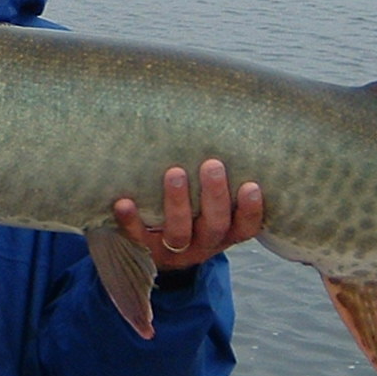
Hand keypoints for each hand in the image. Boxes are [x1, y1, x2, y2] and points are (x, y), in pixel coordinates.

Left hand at [112, 160, 262, 271]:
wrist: (153, 248)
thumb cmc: (191, 210)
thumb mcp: (209, 202)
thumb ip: (220, 177)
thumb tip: (221, 125)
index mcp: (225, 232)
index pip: (246, 226)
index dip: (251, 209)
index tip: (252, 185)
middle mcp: (203, 243)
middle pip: (215, 226)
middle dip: (215, 196)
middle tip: (212, 165)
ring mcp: (174, 250)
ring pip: (179, 234)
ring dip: (177, 203)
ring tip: (175, 173)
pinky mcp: (144, 250)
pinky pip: (137, 238)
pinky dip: (131, 220)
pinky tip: (124, 202)